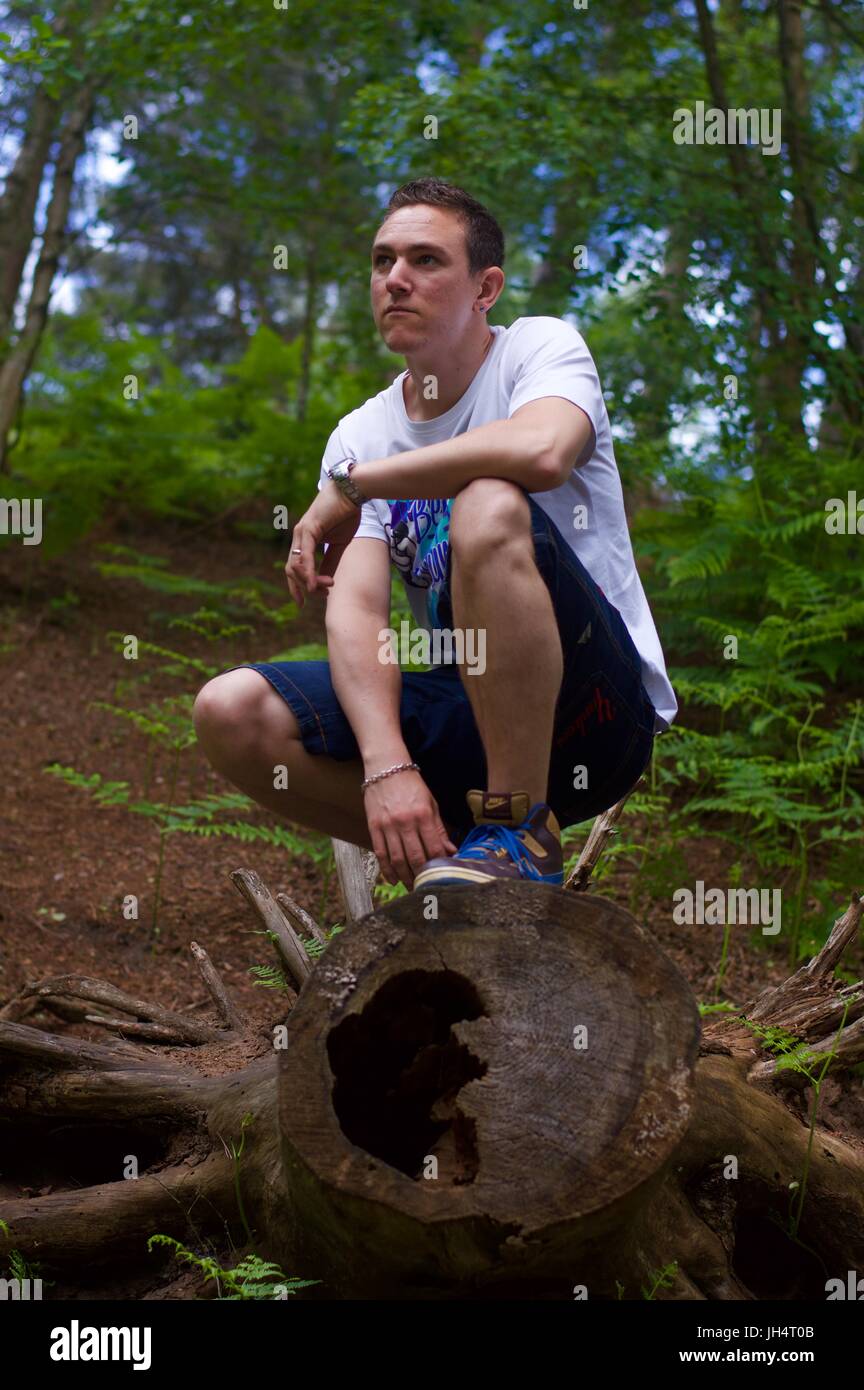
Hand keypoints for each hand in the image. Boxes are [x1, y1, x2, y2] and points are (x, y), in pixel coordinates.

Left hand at [285, 482, 360, 606]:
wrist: (352, 492)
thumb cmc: (346, 514)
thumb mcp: (339, 544)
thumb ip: (330, 561)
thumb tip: (324, 581)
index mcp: (304, 541)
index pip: (294, 568)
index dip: (296, 587)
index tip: (304, 603)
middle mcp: (299, 537)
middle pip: (292, 570)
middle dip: (305, 587)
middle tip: (323, 595)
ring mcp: (301, 532)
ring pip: (297, 565)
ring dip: (311, 582)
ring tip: (327, 587)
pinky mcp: (309, 529)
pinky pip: (305, 555)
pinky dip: (309, 572)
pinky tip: (314, 585)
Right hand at [364, 769, 458, 888]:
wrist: (386, 768)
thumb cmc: (412, 786)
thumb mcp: (431, 804)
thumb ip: (439, 829)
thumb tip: (451, 851)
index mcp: (423, 815)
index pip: (434, 847)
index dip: (439, 864)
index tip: (442, 874)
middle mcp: (405, 822)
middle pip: (415, 857)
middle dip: (422, 875)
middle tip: (426, 887)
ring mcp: (387, 825)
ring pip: (397, 859)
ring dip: (405, 877)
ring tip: (411, 887)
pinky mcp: (373, 827)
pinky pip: (380, 853)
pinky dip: (386, 870)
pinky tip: (393, 879)